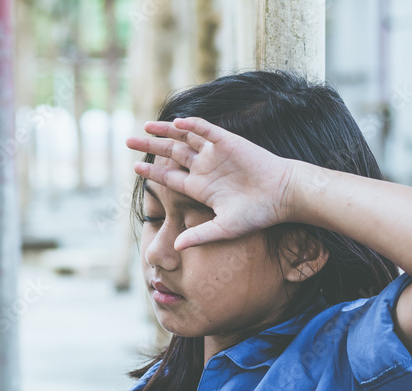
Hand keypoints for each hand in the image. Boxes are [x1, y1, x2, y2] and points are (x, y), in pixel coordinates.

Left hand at [125, 117, 298, 250]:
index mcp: (200, 188)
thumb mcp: (224, 228)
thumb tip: (176, 248)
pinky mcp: (229, 142)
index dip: (151, 172)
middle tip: (128, 141)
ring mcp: (216, 154)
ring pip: (185, 138)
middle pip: (171, 154)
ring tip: (145, 126)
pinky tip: (177, 122)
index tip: (134, 168)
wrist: (283, 197)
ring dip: (166, 131)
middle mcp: (204, 168)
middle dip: (149, 147)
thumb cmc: (257, 214)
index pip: (169, 177)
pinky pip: (207, 130)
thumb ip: (199, 236)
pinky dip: (192, 124)